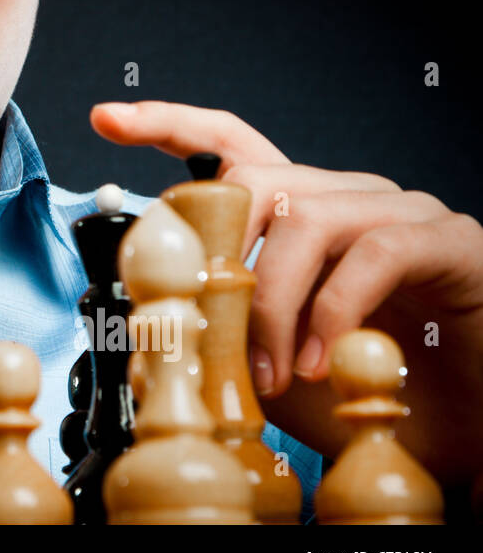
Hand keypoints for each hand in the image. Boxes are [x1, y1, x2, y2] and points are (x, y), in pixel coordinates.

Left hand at [90, 100, 482, 478]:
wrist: (461, 434)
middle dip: (212, 248)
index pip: (229, 146)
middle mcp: (347, 197)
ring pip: (305, 219)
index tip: (105, 119)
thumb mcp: (266, 366)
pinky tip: (317, 361)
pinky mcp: (449, 242)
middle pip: (254, 179)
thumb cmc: (359, 392)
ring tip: (267, 372)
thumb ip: (219, 339)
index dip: (167, 125)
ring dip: (269, 302)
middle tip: (201, 317)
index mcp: (300, 214)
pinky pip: (374, 252)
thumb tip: (144, 339)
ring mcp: (402, 211)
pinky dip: (330, 311)